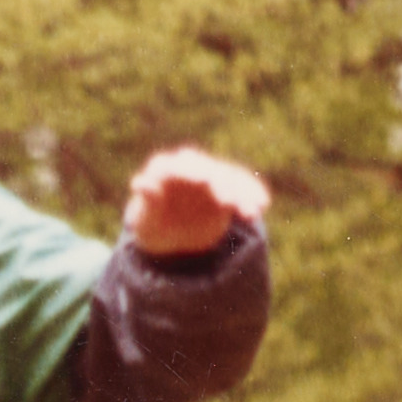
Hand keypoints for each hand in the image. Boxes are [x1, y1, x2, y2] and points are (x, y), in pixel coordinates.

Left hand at [124, 145, 270, 256]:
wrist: (168, 236)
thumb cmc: (151, 225)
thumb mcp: (144, 219)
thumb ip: (146, 200)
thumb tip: (139, 182)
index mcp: (165, 168)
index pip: (178, 166)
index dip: (191, 171)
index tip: (203, 180)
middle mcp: (190, 167)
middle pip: (208, 171)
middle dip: (219, 184)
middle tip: (228, 201)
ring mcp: (211, 176)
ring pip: (229, 180)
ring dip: (242, 195)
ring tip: (252, 213)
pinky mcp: (227, 188)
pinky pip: (242, 189)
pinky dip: (252, 196)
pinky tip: (262, 205)